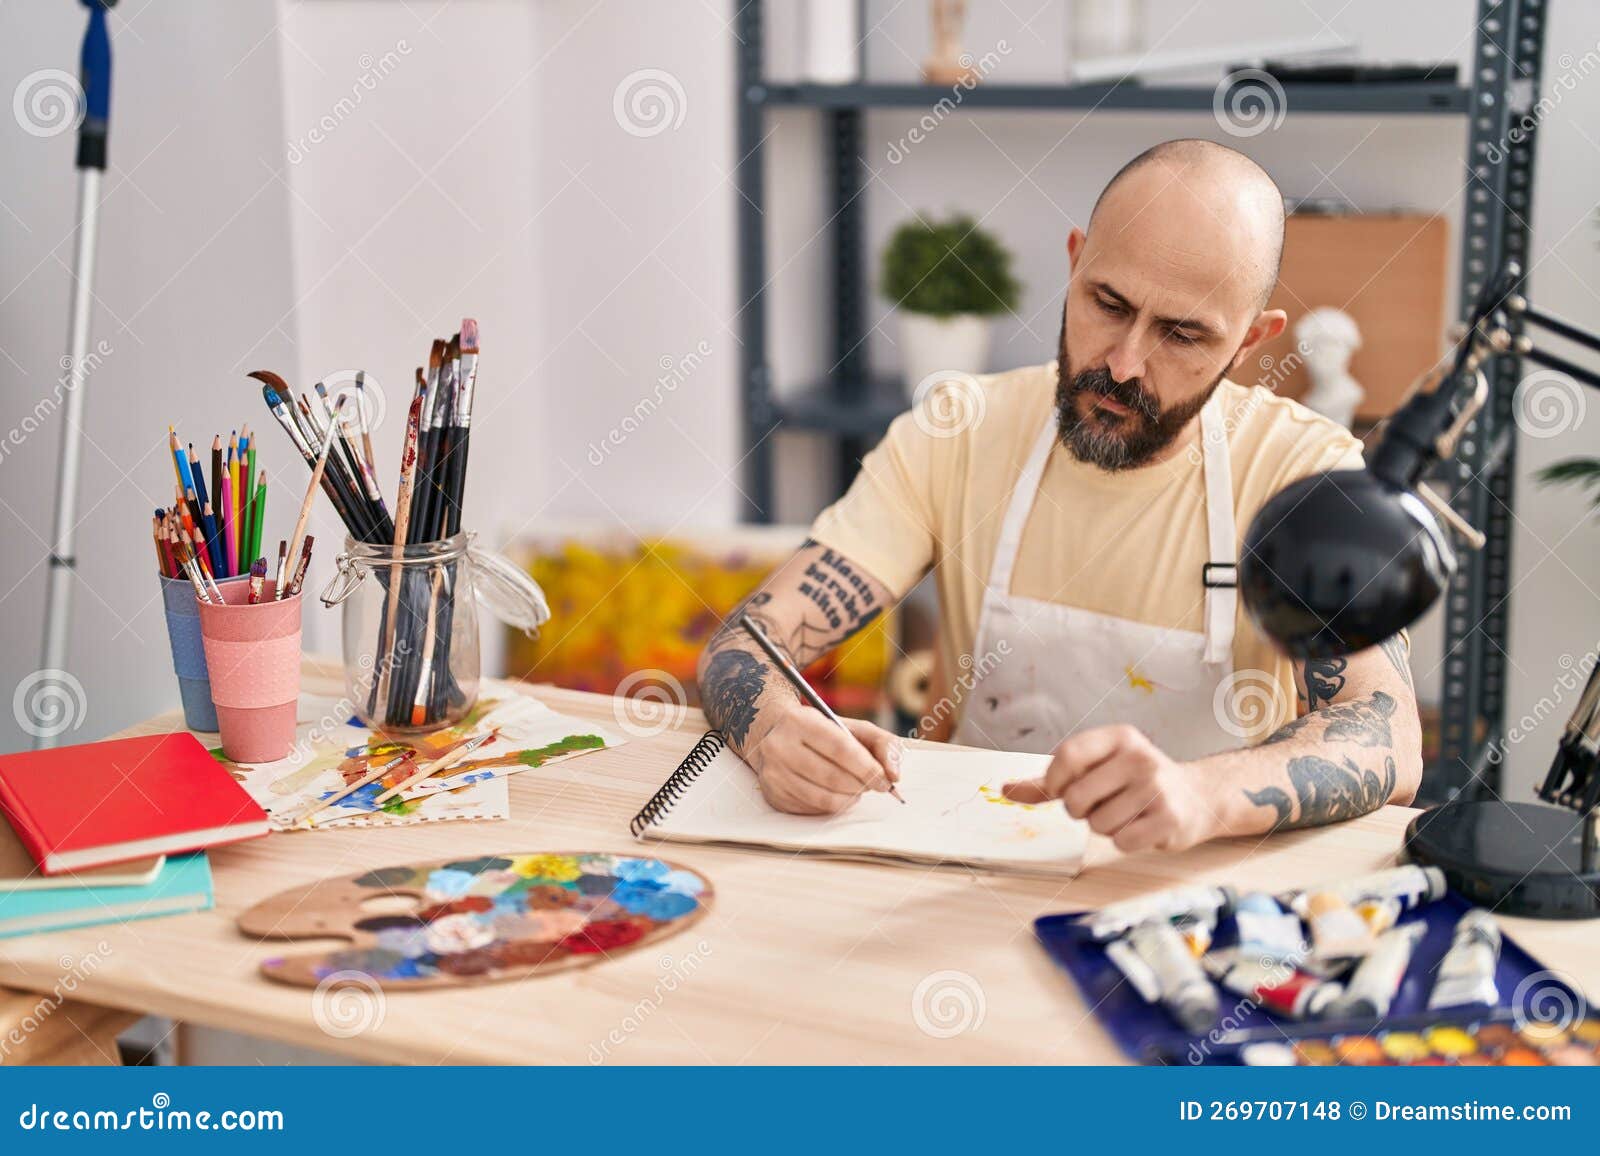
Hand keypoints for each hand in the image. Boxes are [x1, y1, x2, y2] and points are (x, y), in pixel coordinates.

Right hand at [746, 702, 902, 814]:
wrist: (775, 734)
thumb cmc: (822, 731)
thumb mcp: (853, 727)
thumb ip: (883, 743)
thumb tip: (894, 775)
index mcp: (800, 721)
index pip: (841, 749)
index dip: (868, 768)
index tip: (885, 780)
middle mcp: (779, 747)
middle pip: (832, 777)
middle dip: (861, 785)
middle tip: (874, 785)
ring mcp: (773, 773)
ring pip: (823, 799)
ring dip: (849, 798)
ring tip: (856, 789)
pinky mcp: (773, 795)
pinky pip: (812, 810)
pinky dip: (832, 805)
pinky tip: (836, 793)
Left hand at [1001, 725, 1213, 852]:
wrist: (1197, 796)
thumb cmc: (1135, 782)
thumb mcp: (1097, 768)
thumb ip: (1051, 782)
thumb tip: (1005, 791)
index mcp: (1119, 738)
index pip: (1068, 754)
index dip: (1054, 780)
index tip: (1060, 790)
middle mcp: (1139, 757)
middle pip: (1077, 797)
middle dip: (1080, 811)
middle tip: (1101, 805)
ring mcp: (1156, 788)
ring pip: (1098, 824)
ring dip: (1105, 827)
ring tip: (1127, 813)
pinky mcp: (1170, 818)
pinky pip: (1122, 842)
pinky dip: (1126, 841)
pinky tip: (1142, 826)